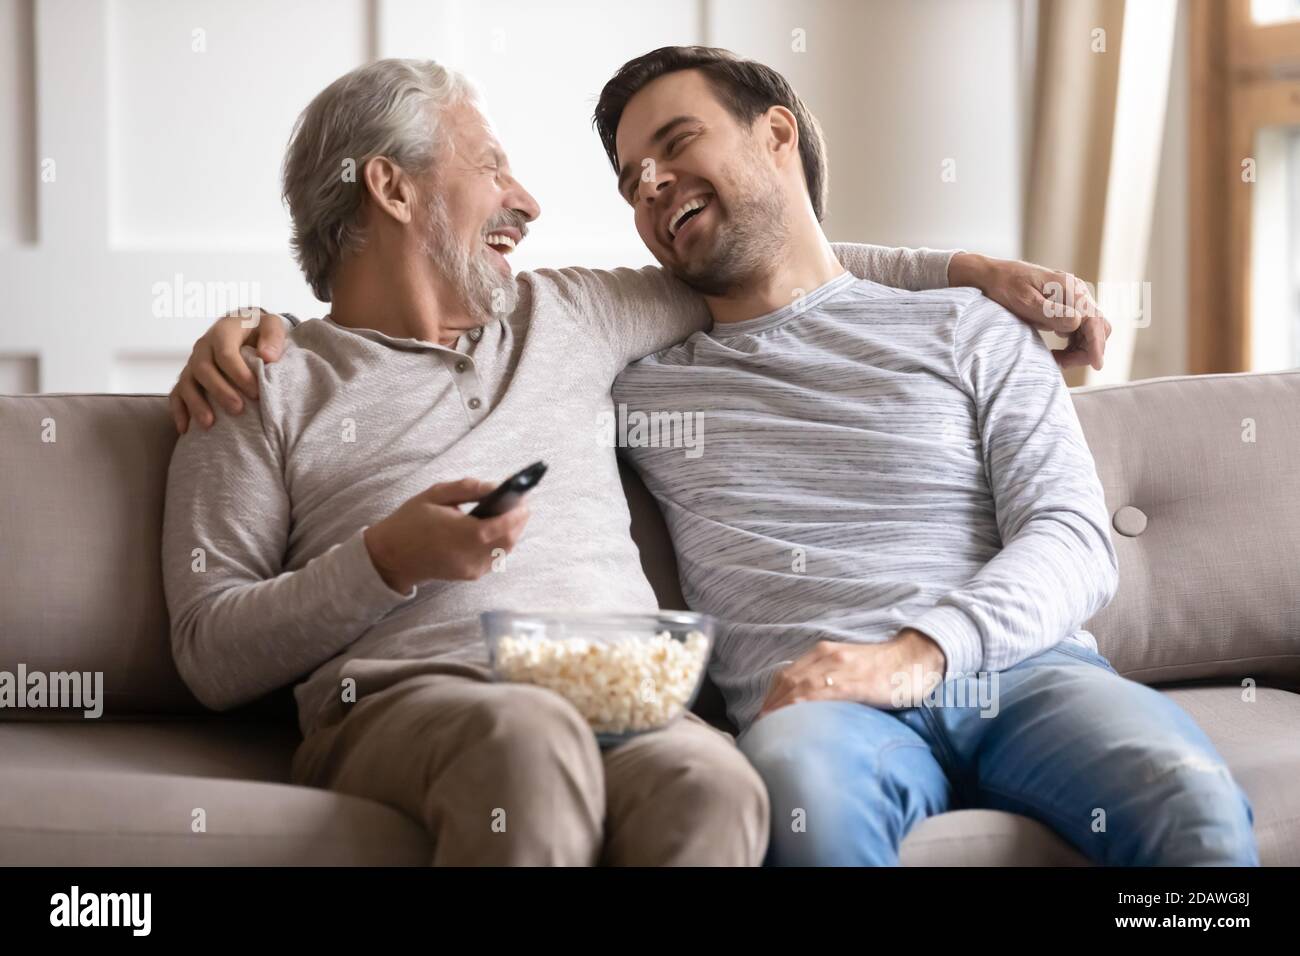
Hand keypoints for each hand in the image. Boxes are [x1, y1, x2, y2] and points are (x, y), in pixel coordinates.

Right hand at [168, 306, 287, 432]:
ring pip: (187, 382)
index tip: (255, 392)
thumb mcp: (271, 325)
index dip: (238, 373)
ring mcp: (193, 362)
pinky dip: (179, 410)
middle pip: (203, 368)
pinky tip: (185, 429)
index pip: (225, 352)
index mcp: (222, 331)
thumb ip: (273, 337)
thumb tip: (268, 357)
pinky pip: (177, 393)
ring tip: (209, 424)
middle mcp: (203, 346)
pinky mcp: (189, 377)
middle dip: (219, 391)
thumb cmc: (259, 329)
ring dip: (196, 404)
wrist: (244, 326)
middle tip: (238, 410)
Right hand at [363, 478, 530, 593]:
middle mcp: (470, 554)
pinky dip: (503, 542)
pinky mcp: (471, 575)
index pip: (501, 525)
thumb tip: (495, 486)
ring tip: (511, 513)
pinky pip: (496, 557)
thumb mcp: (435, 495)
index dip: (517, 512)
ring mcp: (472, 568)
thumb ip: (467, 488)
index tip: (524, 497)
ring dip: (513, 531)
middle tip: (520, 503)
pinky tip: (498, 529)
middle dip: (519, 520)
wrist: (392, 557)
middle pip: (509, 538)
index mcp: (461, 533)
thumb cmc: (410, 522)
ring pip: (506, 549)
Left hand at [757, 629, 945, 718]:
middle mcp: (827, 656)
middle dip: (770, 707)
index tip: (760, 719)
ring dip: (781, 709)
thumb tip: (807, 708)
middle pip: (787, 683)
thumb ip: (828, 682)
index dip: (771, 699)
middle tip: (758, 731)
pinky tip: (795, 721)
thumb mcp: (849, 669)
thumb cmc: (884, 670)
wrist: (917, 657)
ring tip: (769, 730)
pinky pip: (825, 693)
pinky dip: (805, 707)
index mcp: (822, 654)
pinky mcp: (858, 681)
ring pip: (801, 687)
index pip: (786, 677)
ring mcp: (841, 667)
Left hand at [948, 253, 1111, 370]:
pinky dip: (1074, 344)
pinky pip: (1080, 329)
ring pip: (1090, 330)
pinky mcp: (1068, 307)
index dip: (1096, 344)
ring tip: (1056, 358)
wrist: (995, 275)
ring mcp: (1074, 300)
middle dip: (1086, 350)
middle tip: (1060, 362)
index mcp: (1070, 289)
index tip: (1097, 365)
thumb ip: (1050, 313)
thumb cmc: (1006, 287)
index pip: (1093, 320)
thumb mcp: (1025, 302)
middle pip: (1098, 327)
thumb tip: (1077, 323)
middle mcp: (1078, 293)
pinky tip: (1057, 351)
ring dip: (1079, 349)